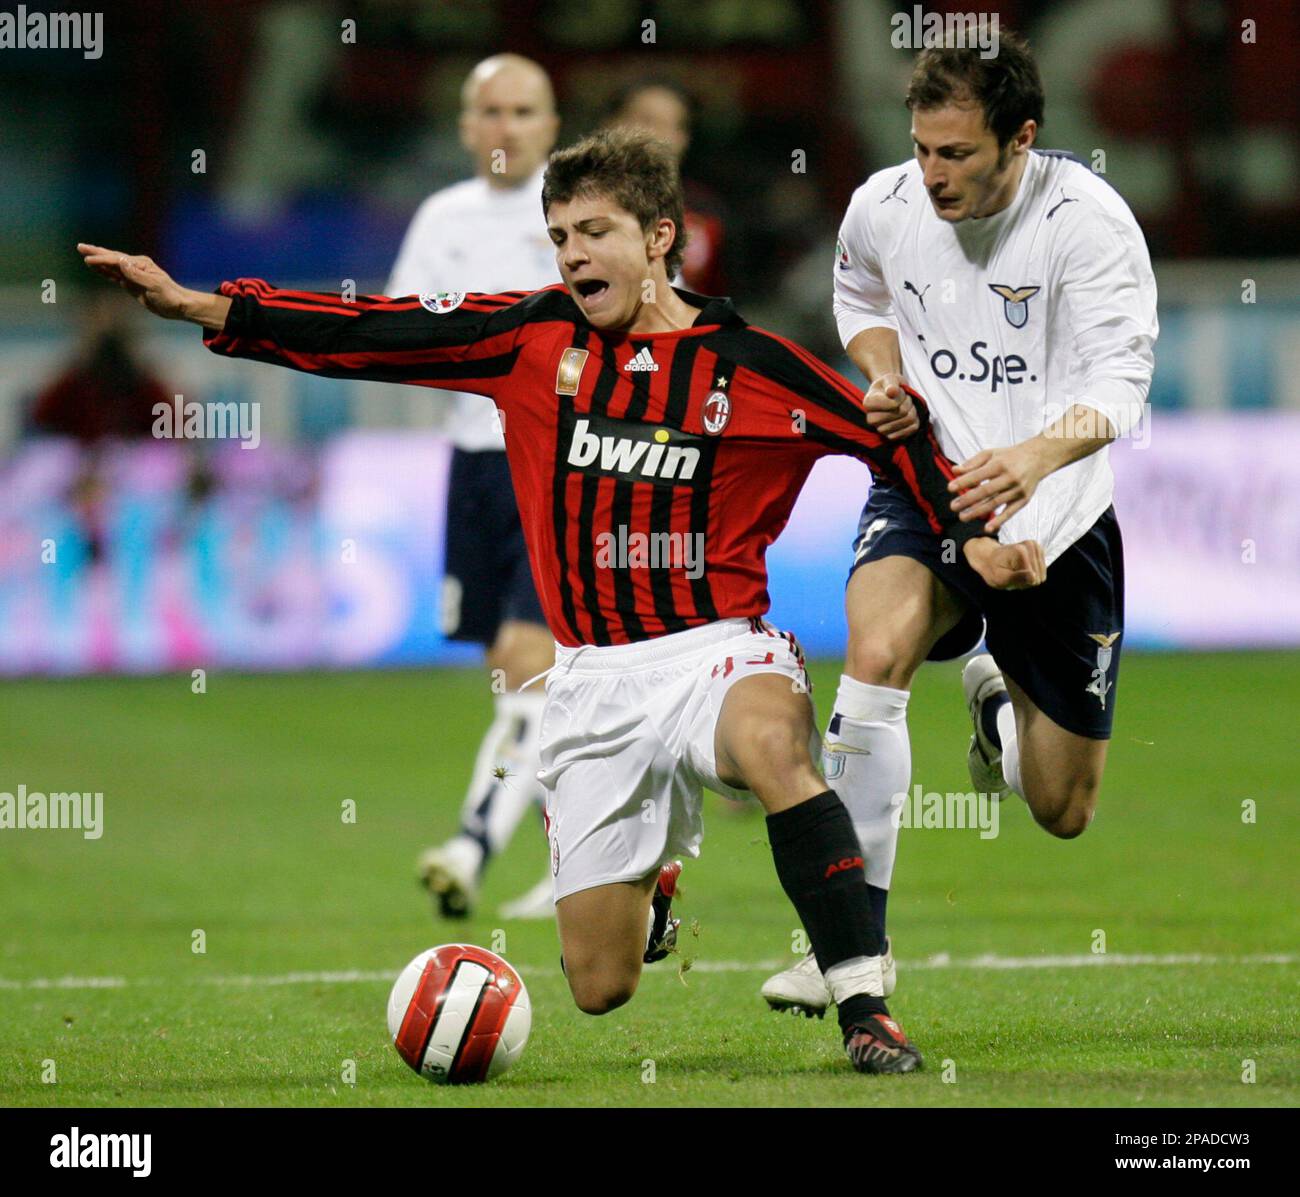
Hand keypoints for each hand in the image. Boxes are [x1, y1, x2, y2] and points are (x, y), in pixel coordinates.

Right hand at [77, 243, 192, 319]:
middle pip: (112, 258)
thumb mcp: (153, 285)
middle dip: (96, 252)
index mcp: (141, 264)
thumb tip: (121, 261)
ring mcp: (132, 274)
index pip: (117, 260)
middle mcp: (135, 266)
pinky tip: (95, 267)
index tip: (88, 259)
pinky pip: (114, 276)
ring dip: (98, 260)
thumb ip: (136, 274)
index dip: (102, 259)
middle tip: (80, 246)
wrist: (177, 306)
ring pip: (111, 266)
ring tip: (84, 254)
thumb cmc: (169, 296)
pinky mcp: (131, 284)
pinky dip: (104, 271)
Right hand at [862, 373, 919, 440]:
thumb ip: (891, 383)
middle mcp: (871, 420)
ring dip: (912, 410)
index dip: (901, 395)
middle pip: (902, 412)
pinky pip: (911, 429)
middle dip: (908, 402)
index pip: (894, 403)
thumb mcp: (890, 379)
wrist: (889, 395)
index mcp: (868, 403)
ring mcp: (881, 430)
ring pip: (909, 420)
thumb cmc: (889, 386)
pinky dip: (915, 420)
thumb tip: (892, 391)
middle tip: (903, 398)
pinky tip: (908, 415)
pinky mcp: (891, 437)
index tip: (897, 392)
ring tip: (905, 405)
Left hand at [948, 441, 1049, 532]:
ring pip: (995, 503)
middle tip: (953, 506)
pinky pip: (1010, 512)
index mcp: (1000, 464)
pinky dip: (999, 520)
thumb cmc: (1009, 456)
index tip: (950, 488)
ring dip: (978, 511)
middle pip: (986, 491)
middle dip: (968, 500)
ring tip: (962, 517)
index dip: (964, 482)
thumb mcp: (990, 454)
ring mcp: (1017, 490)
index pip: (979, 475)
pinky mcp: (1023, 499)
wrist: (1038, 458)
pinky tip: (987, 528)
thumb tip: (954, 470)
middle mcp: (1010, 477)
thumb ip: (972, 463)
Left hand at [962, 536, 1046, 589]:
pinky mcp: (1039, 550)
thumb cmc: (993, 570)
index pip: (1033, 579)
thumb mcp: (1000, 578)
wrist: (990, 558)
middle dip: (1025, 580)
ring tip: (1015, 572)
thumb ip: (1016, 578)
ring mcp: (1036, 546)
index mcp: (1021, 551)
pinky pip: (1042, 571)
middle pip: (1038, 577)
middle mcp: (1031, 545)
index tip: (1009, 576)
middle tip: (1011, 574)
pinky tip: (1021, 569)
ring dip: (1028, 578)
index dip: (1021, 583)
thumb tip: (1034, 577)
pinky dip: (1031, 573)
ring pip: (1041, 575)